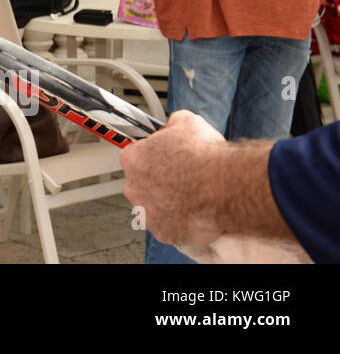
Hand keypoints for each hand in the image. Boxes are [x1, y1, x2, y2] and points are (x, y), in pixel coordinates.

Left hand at [120, 109, 226, 248]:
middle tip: (183, 179)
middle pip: (143, 184)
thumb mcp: (187, 122)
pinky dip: (182, 223)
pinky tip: (196, 214)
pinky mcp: (164, 232)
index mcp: (133, 159)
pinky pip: (170, 228)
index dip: (154, 157)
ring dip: (170, 203)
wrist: (223, 186)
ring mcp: (148, 212)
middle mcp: (134, 187)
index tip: (167, 159)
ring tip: (193, 197)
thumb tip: (175, 123)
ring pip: (155, 207)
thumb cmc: (204, 156)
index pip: (136, 157)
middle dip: (160, 182)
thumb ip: (174, 122)